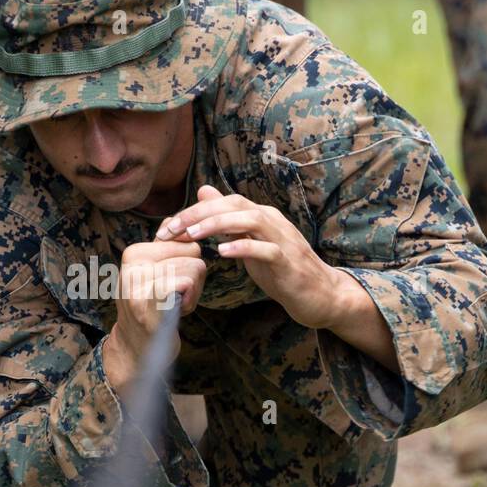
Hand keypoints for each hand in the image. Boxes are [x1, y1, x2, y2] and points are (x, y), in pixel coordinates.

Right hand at [103, 239, 205, 396]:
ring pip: (195, 269)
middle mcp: (132, 265)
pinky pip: (184, 282)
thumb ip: (165, 246)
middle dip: (195, 279)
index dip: (190, 265)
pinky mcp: (147, 304)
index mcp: (134, 252)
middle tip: (174, 299)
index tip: (172, 284)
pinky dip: (190, 299)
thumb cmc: (152, 309)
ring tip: (173, 307)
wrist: (136, 348)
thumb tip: (174, 219)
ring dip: (193, 294)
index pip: (186, 241)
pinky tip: (177, 312)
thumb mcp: (155, 272)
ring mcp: (137, 285)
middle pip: (194, 253)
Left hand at [156, 184, 398, 371]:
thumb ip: (229, 219)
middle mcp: (271, 221)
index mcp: (260, 216)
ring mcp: (282, 240)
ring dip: (218, 225)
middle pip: (233, 206)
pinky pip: (266, 249)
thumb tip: (205, 192)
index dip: (193, 211)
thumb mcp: (250, 241)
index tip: (167, 227)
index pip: (223, 203)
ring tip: (192, 235)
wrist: (320, 294)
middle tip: (171, 229)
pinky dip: (244, 247)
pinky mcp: (288, 261)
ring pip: (249, 220)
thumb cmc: (282, 269)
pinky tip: (223, 252)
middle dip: (198, 215)